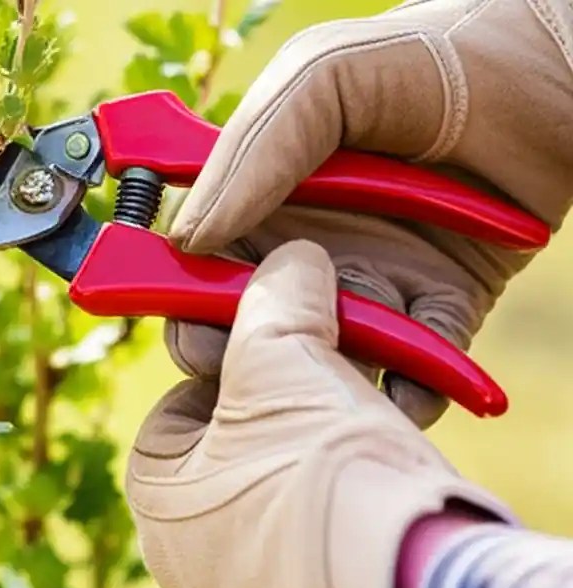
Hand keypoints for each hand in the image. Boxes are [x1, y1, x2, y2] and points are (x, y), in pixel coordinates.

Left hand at [125, 240, 517, 587]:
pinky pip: (329, 544)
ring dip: (330, 453)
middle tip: (338, 379)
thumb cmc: (321, 476)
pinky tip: (390, 485)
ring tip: (372, 429)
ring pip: (287, 496)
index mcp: (156, 502)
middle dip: (289, 406)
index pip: (184, 401)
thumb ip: (275, 299)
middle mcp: (190, 564)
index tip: (283, 340)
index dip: (236, 357)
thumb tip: (289, 260)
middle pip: (240, 448)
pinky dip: (357, 507)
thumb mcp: (283, 360)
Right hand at [166, 0, 572, 427]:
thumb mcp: (319, 75)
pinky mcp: (442, 308)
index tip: (185, 323)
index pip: (200, 260)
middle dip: (246, 359)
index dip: (183, 295)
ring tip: (332, 397)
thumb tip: (188, 238)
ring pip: (329, 357)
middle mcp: (309, 244)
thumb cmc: (427, 56)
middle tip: (254, 374)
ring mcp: (374, 279)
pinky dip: (409, 395)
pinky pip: (418, 369)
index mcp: (262, 194)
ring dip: (325, 386)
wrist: (551, 70)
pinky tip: (401, 400)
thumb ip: (251, 149)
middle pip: (253, 323)